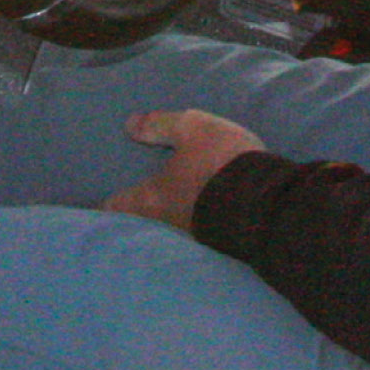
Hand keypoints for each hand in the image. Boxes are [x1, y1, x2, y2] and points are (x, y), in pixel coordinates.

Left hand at [101, 108, 265, 235]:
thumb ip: (159, 125)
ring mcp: (194, 238)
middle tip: (134, 205)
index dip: (107, 203)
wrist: (268, 203)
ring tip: (171, 207)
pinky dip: (196, 224)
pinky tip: (204, 214)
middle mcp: (166, 224)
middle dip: (138, 214)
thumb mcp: (192, 128)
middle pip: (141, 223)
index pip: (115, 207)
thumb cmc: (220, 162)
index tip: (101, 203)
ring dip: (169, 220)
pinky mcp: (220, 244)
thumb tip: (129, 124)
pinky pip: (199, 233)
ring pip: (170, 230)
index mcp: (151, 198)